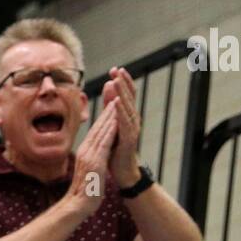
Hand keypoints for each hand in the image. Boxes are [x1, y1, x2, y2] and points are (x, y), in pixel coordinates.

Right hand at [62, 101, 118, 219]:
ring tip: (117, 101)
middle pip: (98, 127)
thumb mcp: (88, 172)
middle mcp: (86, 150)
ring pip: (101, 131)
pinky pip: (104, 142)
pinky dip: (110, 129)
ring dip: (109, 115)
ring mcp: (89, 155)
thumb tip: (95, 158)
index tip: (111, 104)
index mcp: (85, 153)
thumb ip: (91, 162)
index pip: (96, 131)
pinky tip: (116, 120)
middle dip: (107, 110)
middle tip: (114, 94)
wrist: (77, 205)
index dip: (104, 117)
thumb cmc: (84, 192)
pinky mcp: (95, 161)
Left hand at [102, 66, 140, 184]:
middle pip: (128, 97)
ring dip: (121, 94)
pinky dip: (120, 112)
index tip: (115, 69)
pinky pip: (124, 123)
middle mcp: (133, 120)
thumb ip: (110, 105)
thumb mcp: (112, 123)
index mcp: (128, 116)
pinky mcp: (129, 139)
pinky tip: (116, 102)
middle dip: (122, 83)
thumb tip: (108, 84)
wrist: (123, 171)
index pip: (127, 94)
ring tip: (115, 81)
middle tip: (116, 70)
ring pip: (127, 108)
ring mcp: (132, 129)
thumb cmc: (116, 148)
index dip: (122, 81)